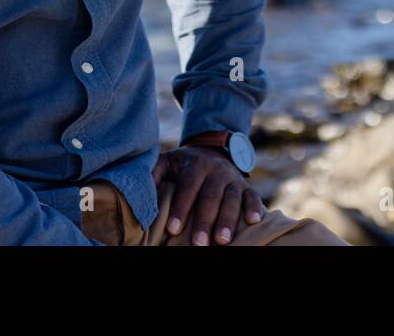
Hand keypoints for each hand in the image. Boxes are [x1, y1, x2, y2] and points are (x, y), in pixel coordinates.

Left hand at [151, 145, 265, 244]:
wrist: (211, 150)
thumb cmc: (183, 164)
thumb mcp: (167, 162)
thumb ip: (153, 174)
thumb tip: (139, 193)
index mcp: (195, 164)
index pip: (188, 186)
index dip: (181, 208)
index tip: (173, 229)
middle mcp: (216, 170)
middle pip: (211, 196)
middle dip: (205, 220)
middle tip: (198, 243)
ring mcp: (233, 178)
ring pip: (233, 198)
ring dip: (228, 220)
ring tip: (222, 241)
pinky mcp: (246, 186)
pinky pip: (253, 196)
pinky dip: (254, 207)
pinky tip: (253, 221)